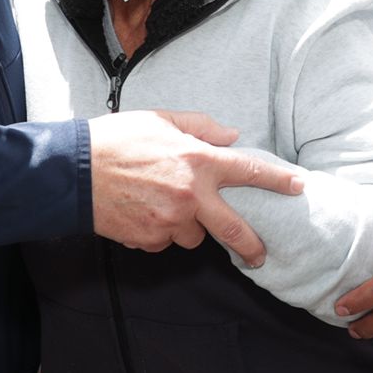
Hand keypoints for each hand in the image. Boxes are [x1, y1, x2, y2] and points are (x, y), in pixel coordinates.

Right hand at [88, 109, 302, 267]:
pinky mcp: (150, 239)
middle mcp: (190, 195)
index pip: (248, 171)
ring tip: (164, 204)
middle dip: (251, 245)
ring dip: (188, 226)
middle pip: (234, 229)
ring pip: (194, 236)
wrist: (74, 171)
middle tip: (259, 253)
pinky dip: (159, 231)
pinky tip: (142, 212)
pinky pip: (164, 242)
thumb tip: (230, 137)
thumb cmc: (117, 139)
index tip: (298, 186)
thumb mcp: (162, 118)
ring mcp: (170, 222)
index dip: (277, 180)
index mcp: (197, 160)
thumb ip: (201, 127)